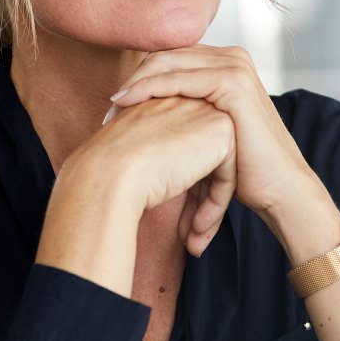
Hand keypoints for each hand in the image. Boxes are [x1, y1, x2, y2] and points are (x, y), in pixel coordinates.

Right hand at [75, 94, 235, 255]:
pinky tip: (198, 228)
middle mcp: (185, 102)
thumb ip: (159, 159)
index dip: (186, 188)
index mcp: (162, 105)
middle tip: (191, 234)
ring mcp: (205, 112)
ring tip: (195, 238)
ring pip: (220, 168)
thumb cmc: (111, 173)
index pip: (185, 148)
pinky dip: (216, 204)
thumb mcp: (135, 159)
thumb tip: (171, 178)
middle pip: (206, 158)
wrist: (111, 174)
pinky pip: (228, 174)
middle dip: (201, 200)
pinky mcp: (221, 130)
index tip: (179, 221)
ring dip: (210, 207)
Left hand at [105, 45, 326, 255]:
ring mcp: (235, 66)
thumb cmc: (243, 168)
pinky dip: (149, 89)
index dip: (139, 77)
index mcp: (225, 63)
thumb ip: (183, 112)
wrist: (279, 189)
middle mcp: (232, 57)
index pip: (170, 57)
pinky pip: (178, 79)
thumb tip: (138, 112)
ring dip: (136, 84)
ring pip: (167, 63)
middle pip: (165, 55)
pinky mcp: (233, 83)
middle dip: (133, 79)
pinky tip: (128, 105)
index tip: (114, 107)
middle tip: (108, 109)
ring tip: (113, 110)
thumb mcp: (207, 131)